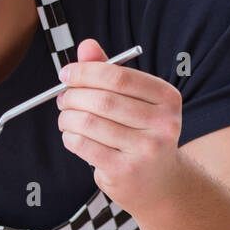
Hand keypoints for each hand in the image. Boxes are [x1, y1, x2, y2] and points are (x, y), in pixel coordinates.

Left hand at [55, 38, 185, 214]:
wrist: (161, 184)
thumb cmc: (142, 134)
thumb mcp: (135, 101)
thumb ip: (111, 73)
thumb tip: (86, 45)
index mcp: (167, 98)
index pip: (119, 76)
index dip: (85, 72)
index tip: (65, 74)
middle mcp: (163, 124)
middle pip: (102, 99)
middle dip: (72, 96)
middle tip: (62, 98)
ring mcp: (146, 150)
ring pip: (89, 122)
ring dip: (67, 117)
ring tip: (65, 118)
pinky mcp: (125, 171)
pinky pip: (83, 145)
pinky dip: (69, 137)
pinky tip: (72, 136)